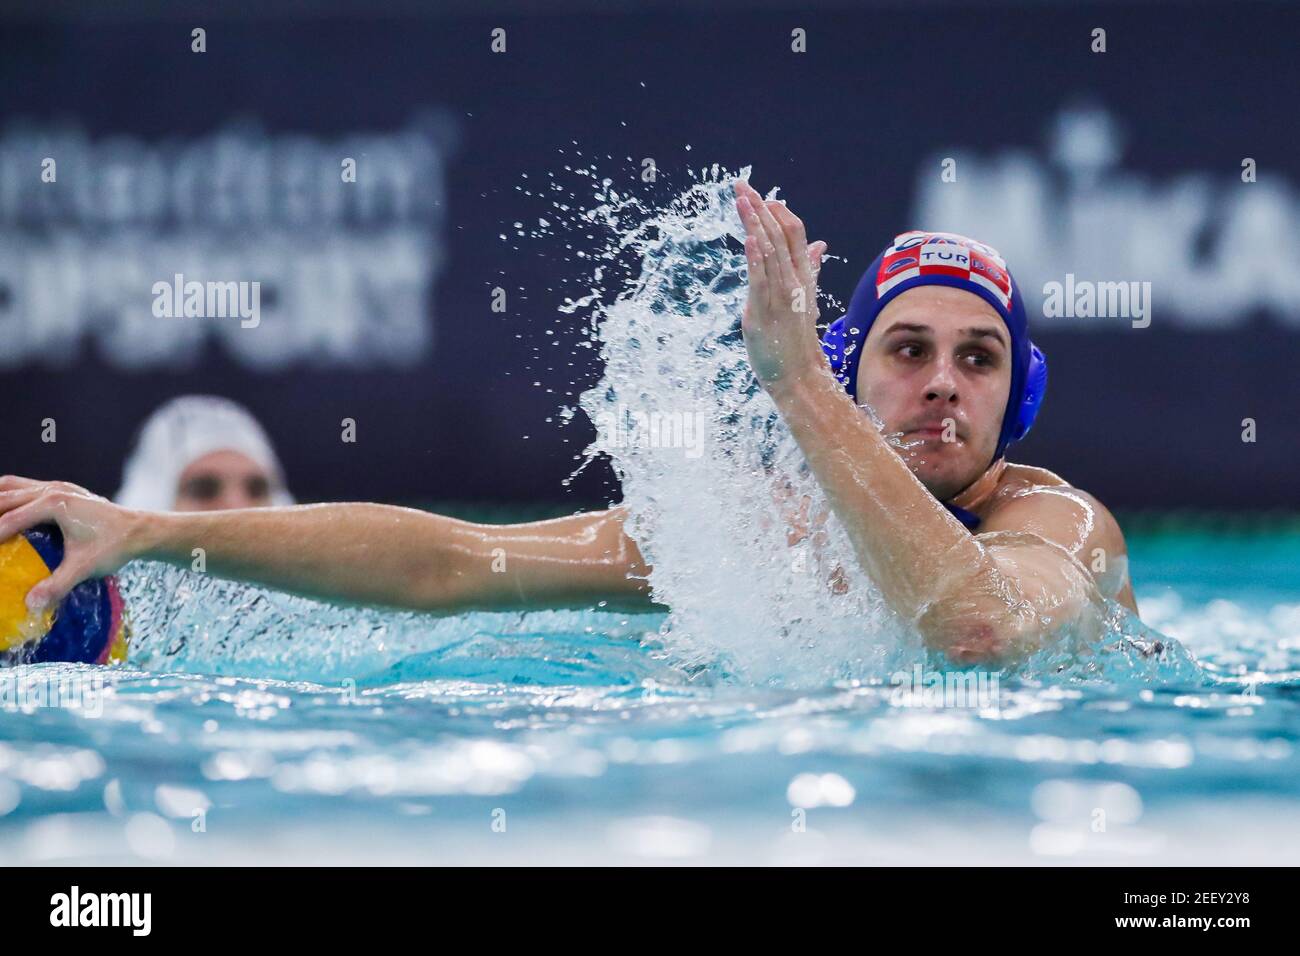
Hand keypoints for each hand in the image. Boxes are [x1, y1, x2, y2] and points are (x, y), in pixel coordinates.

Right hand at [0, 475, 142, 610]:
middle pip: (5, 496)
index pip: (10, 519)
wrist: (140, 530)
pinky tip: (4, 513)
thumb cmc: (114, 546)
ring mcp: (58, 486)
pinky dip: (8, 497)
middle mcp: (53, 489)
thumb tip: (30, 605)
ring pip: (12, 486)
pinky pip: (24, 487)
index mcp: (54, 504)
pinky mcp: (62, 490)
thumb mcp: (85, 567)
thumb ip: (57, 585)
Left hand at [734, 180, 827, 390]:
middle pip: (779, 236)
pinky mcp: (763, 312)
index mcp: (804, 277)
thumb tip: (818, 244)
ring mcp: (780, 297)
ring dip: (754, 222)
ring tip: (741, 199)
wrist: (801, 376)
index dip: (779, 212)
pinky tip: (749, 237)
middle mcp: (794, 283)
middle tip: (741, 185)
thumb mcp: (807, 299)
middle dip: (759, 208)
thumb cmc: (799, 340)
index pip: (795, 234)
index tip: (763, 196)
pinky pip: (760, 280)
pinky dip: (755, 257)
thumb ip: (810, 269)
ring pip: (768, 252)